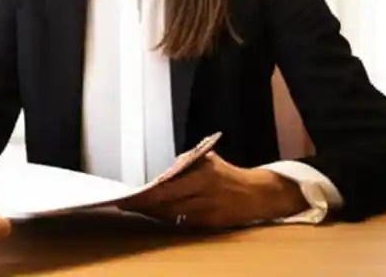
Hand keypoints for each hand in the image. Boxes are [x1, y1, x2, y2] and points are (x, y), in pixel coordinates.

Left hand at [116, 152, 307, 228]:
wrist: (258, 193)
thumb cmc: (226, 174)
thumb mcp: (207, 160)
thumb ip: (183, 165)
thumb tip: (158, 178)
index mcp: (203, 173)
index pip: (168, 186)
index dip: (147, 193)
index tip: (130, 196)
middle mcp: (206, 192)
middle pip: (168, 204)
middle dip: (146, 206)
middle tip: (127, 205)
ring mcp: (210, 210)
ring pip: (174, 216)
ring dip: (155, 214)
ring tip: (140, 210)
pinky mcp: (213, 224)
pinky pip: (185, 223)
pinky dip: (171, 220)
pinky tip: (158, 216)